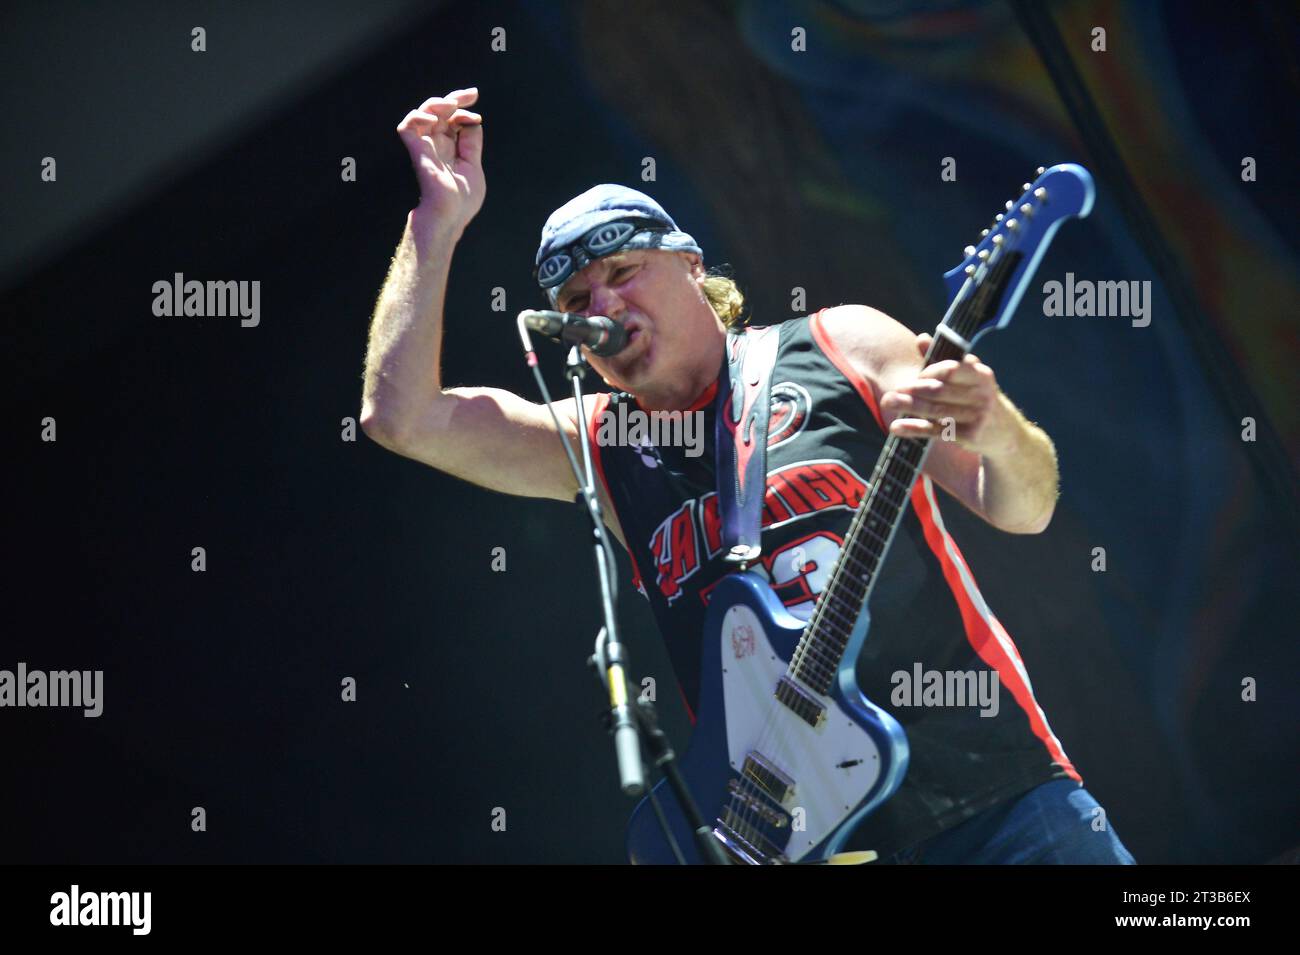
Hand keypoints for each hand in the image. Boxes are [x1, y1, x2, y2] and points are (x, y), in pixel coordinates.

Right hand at [396, 88, 483, 232]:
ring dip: (437, 103)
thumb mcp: (473, 166)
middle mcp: (436, 144)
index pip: (453, 120)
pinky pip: (408, 125)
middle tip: (471, 93)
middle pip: (441, 111)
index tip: (477, 115)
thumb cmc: (462, 199)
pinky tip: (433, 117)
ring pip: (424, 112)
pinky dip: (418, 115)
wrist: (450, 215)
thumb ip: (471, 143)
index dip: (464, 111)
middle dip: (455, 98)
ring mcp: (425, 146)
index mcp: (450, 148)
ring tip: (452, 104)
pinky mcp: (415, 150)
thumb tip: (472, 120)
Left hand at [880, 333, 1016, 456]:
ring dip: (908, 407)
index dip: (929, 372)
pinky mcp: (970, 436)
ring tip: (887, 402)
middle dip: (912, 390)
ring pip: (935, 411)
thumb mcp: (967, 377)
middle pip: (939, 391)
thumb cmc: (975, 398)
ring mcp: (977, 416)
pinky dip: (913, 428)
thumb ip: (943, 358)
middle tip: (893, 390)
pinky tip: (896, 427)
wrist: (1002, 432)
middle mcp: (981, 395)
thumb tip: (921, 339)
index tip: (916, 376)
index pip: (950, 369)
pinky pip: (935, 431)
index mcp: (980, 375)